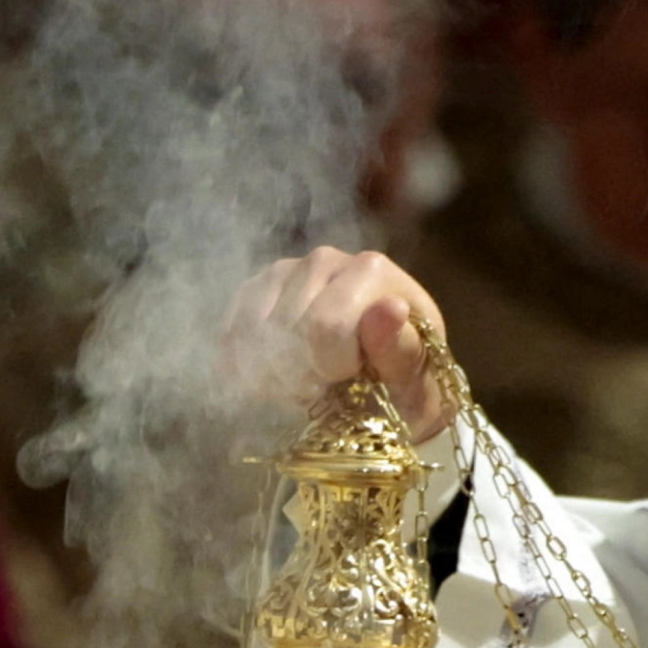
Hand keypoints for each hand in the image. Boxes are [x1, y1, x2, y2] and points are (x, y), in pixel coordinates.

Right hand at [223, 247, 449, 437]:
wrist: (379, 387)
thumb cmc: (403, 386)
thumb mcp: (414, 382)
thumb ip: (402, 349)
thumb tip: (391, 308)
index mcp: (372, 271)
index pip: (324, 326)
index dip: (329, 369)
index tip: (349, 380)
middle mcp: (326, 260)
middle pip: (287, 330)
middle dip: (301, 375)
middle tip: (325, 388)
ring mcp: (285, 270)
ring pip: (256, 333)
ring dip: (275, 374)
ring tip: (305, 382)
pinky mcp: (255, 289)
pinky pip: (233, 332)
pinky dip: (246, 367)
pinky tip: (274, 378)